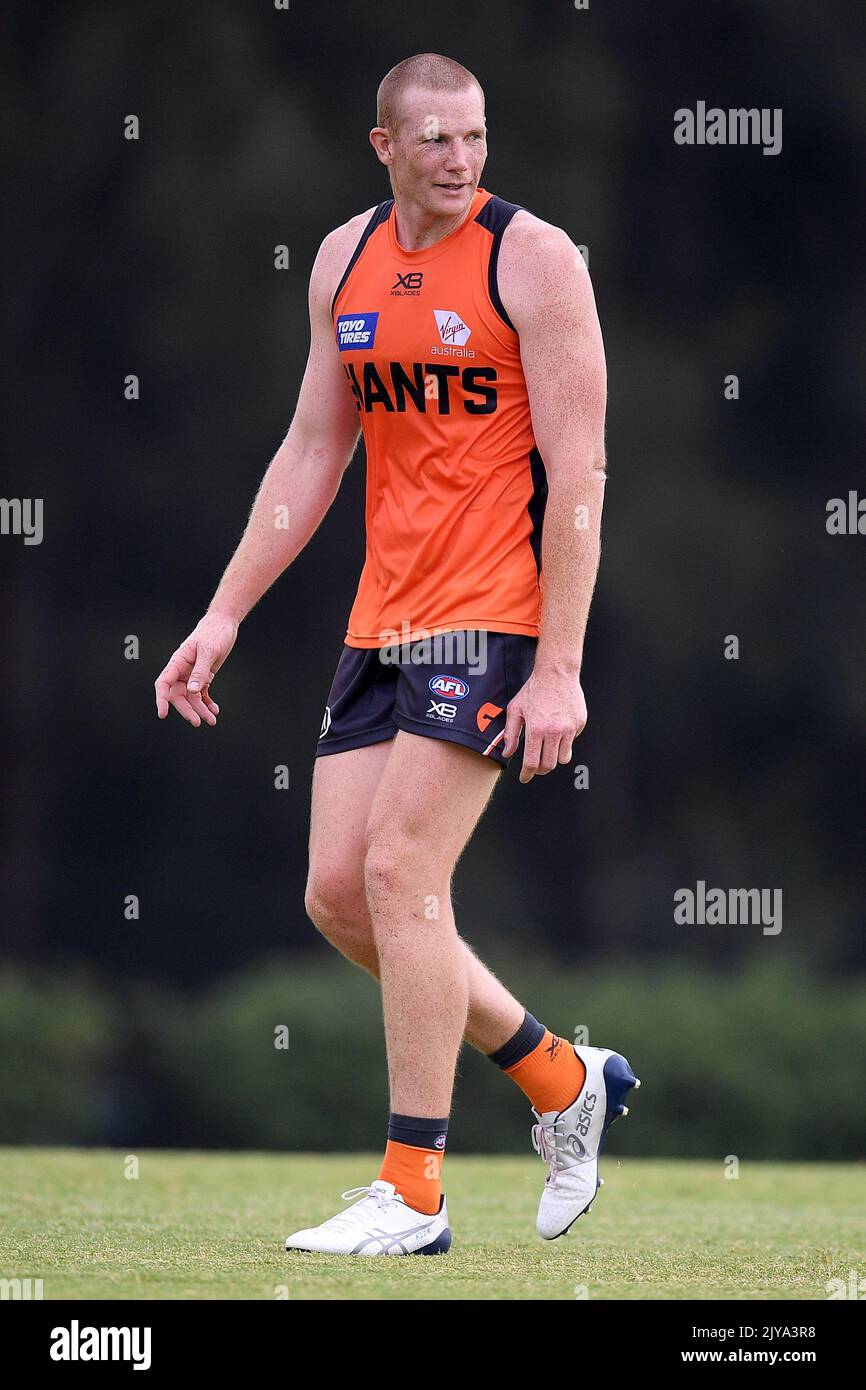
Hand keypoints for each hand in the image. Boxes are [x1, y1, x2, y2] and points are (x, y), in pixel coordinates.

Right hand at [154, 611, 238, 726]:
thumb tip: (191, 691)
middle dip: (186, 709)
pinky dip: (207, 703)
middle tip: (197, 722)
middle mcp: (182, 670)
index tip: (162, 714)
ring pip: (192, 697)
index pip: (164, 683)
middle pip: (178, 695)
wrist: (224, 625)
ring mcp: (192, 675)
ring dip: (200, 709)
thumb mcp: (208, 652)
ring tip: (212, 720)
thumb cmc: (214, 634)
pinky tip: (214, 710)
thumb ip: (200, 672)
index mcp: (178, 662)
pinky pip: (202, 694)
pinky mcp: (203, 677)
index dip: (161, 699)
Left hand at [501, 667, 586, 783]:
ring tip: (547, 749)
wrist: (556, 673)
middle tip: (535, 766)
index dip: (527, 774)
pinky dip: (564, 742)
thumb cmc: (534, 690)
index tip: (524, 778)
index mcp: (536, 729)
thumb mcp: (515, 709)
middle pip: (548, 765)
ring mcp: (569, 728)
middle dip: (540, 769)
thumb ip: (511, 733)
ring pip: (563, 758)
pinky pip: (571, 742)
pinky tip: (558, 729)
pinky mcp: (579, 724)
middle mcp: (554, 731)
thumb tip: (507, 753)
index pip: (532, 762)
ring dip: (553, 758)